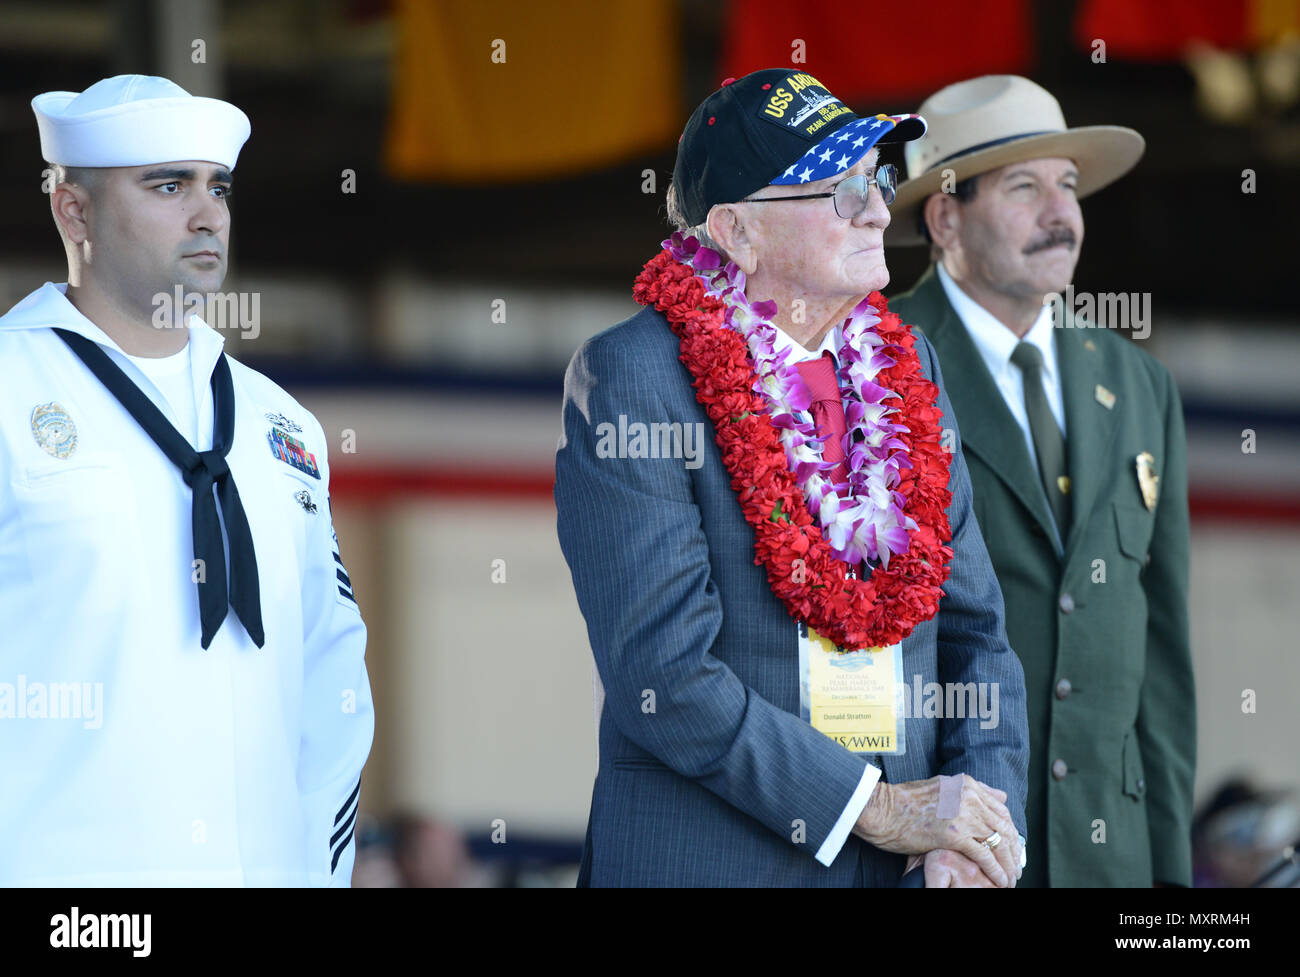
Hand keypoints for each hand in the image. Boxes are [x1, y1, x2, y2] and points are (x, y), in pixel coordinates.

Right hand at [853, 775, 1021, 886]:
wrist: (882, 810)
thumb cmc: (905, 800)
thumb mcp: (942, 786)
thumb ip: (972, 790)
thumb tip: (1001, 796)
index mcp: (967, 784)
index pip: (1001, 810)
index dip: (1010, 832)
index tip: (1012, 847)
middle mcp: (969, 796)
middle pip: (1003, 826)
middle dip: (1012, 850)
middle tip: (1016, 867)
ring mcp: (963, 814)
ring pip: (997, 842)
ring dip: (1007, 863)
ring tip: (1010, 877)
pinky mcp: (954, 834)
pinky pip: (984, 855)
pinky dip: (995, 870)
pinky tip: (1000, 880)